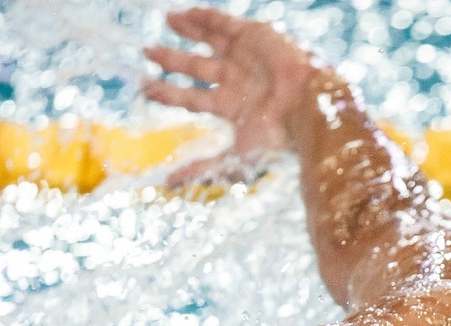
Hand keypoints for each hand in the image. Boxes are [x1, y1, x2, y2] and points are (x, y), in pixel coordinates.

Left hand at [141, 7, 321, 181]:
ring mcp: (246, 59)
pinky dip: (205, 17)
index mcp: (232, 108)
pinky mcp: (255, 37)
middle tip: (147, 51)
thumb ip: (202, 168)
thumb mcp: (233, 160)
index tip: (143, 86)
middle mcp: (237, 81)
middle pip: (196, 68)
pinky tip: (185, 13)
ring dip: (188, 31)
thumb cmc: (276, 139)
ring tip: (167, 20)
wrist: (307, 109)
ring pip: (210, 41)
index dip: (166, 92)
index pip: (191, 98)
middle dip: (172, 60)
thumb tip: (169, 183)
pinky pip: (225, 23)